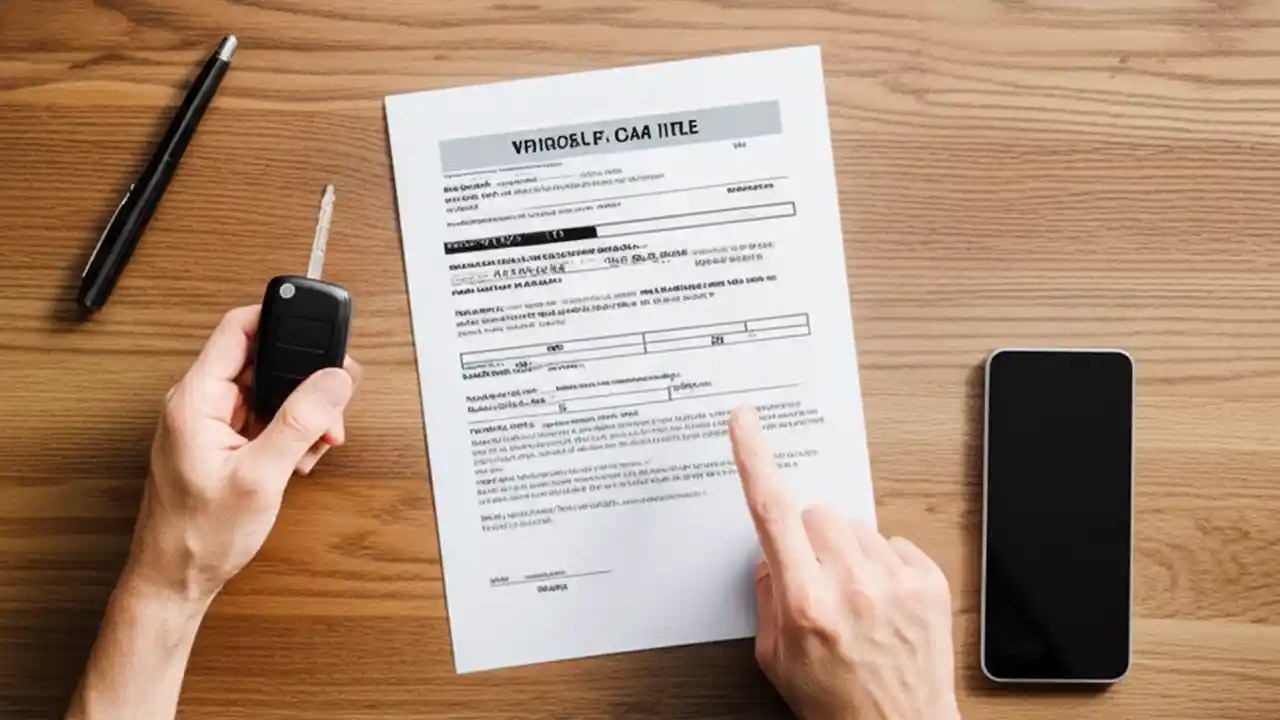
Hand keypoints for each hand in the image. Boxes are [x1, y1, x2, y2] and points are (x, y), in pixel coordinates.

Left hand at [125, 305, 360, 604]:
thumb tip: (333, 379)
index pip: (238, 329)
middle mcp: (200, 404)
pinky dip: (291, 434)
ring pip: (272, 392)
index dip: (279, 318)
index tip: (317, 325)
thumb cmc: (198, 536)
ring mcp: (212, 423)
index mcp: (195, 399)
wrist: (177, 580)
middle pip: (264, 360)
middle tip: (332, 406)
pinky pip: (267, 419)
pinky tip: (297, 459)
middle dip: (306, 380)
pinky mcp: (225, 443)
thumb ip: (299, 422)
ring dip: (303, 413)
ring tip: (313, 444)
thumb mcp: (260, 476)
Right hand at [729, 407, 958, 719]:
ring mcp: (893, 580)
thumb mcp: (775, 657)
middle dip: (809, 535)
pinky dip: (884, 564)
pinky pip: (893, 542)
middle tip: (815, 576)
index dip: (753, 460)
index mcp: (805, 602)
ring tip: (854, 598)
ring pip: (855, 525)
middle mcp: (851, 584)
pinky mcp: (927, 581)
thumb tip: (772, 552)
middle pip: (817, 512)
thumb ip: (767, 595)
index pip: (772, 513)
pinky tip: (882, 601)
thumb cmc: (836, 701)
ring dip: (848, 550)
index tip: (744, 424)